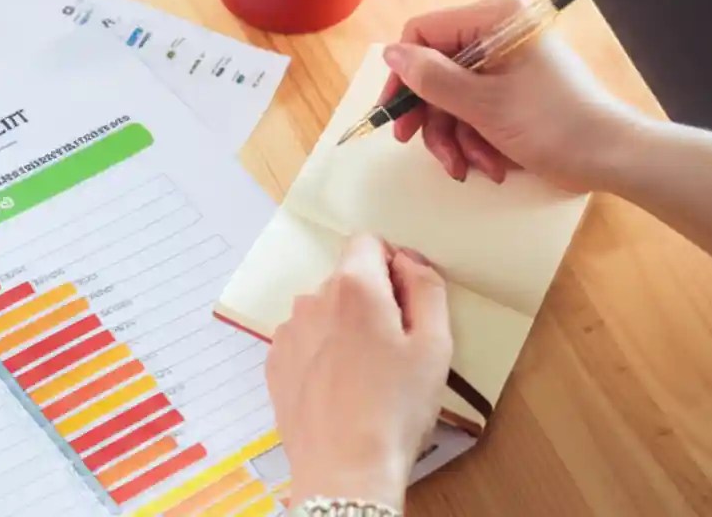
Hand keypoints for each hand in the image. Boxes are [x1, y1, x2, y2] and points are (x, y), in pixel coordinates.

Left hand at [266, 234, 451, 508]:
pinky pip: (305, 340)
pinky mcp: (276, 362)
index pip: (369, 242)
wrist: (345, 470)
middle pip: (347, 279)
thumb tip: (409, 262)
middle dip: (372, 301)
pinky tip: (340, 388)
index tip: (406, 303)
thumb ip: (427, 287)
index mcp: (354, 287)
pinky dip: (322, 354)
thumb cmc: (394, 410)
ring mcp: (289, 331)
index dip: (393, 267)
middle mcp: (313, 299)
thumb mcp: (435, 344)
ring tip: (366, 376)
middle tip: (394, 350)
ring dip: (344, 328)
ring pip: (325, 311)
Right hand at [377, 0, 640, 190]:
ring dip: (455, 136)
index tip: (396, 115)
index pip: (424, 33)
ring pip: (452, 95)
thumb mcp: (483, 104)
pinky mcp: (513, 87)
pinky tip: (488, 164)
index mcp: (495, 17)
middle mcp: (498, 31)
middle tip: (418, 147)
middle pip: (436, 70)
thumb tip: (391, 55)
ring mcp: (506, 61)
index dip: (404, 75)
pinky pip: (474, 108)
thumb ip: (432, 78)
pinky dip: (475, 139)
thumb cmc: (552, 123)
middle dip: (433, 117)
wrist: (611, 155)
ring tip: (468, 166)